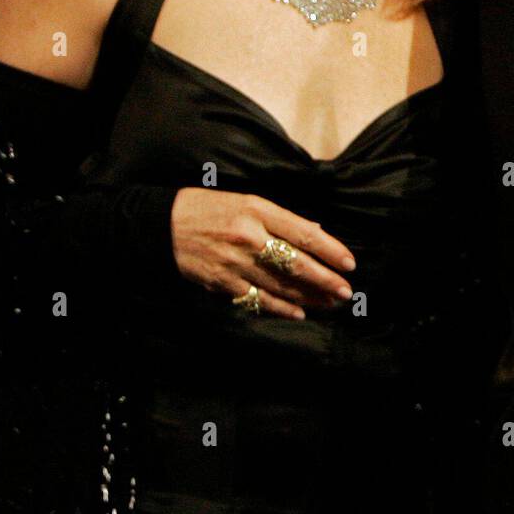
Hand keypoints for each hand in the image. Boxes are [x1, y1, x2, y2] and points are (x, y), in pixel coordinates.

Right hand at [170, 187, 356, 318]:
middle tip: (346, 291)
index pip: (303, 232)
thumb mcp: (247, 201)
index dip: (330, 250)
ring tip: (330, 303)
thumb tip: (314, 229)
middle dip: (325, 279)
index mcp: (258, 210)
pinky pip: (257, 299)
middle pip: (296, 263)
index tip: (349, 263)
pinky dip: (280, 308)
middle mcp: (249, 236)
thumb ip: (280, 217)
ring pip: (280, 285)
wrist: (164, 224)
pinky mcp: (222, 283)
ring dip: (309, 297)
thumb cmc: (211, 208)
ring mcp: (235, 262)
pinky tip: (299, 312)